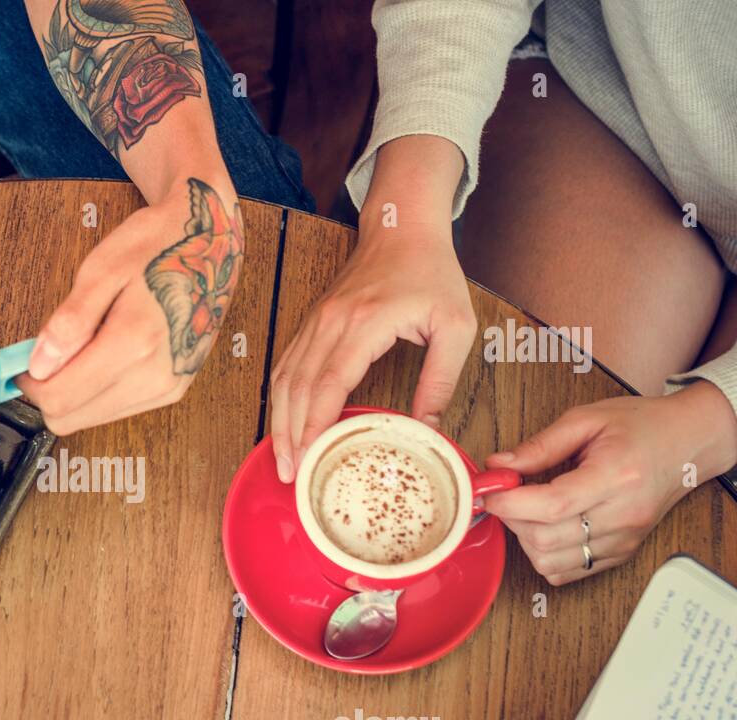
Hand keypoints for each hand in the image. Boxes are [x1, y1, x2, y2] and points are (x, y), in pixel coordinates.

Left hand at [15, 176, 243, 434]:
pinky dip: (99, 389)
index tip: (23, 362)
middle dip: (50, 391)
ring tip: (86, 346)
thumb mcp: (102, 269)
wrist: (210, 245)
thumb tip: (39, 364)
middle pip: (72, 418)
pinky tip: (107, 354)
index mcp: (133, 344)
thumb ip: (69, 321)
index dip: (30, 384)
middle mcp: (154, 377)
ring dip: (75, 391)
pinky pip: (116, 409)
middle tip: (51, 352)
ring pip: (91, 418)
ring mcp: (167, 388)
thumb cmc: (156, 248)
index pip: (60, 397)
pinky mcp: (173, 391)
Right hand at [269, 220, 476, 481]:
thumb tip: (428, 429)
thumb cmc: (431, 272)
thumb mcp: (456, 326)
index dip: (315, 425)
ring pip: (285, 379)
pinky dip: (281, 400)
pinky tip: (283, 424)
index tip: (309, 458)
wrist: (402, 226)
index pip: (329, 382)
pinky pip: (287, 366)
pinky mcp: (312, 323)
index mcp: (363, 323)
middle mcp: (330, 323)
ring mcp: (315, 322)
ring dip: (280, 422)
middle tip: (290, 475)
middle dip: (290, 435)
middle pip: (298, 388)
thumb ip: (442, 379)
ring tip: (281, 459)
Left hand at [481, 384, 736, 585]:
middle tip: (506, 496)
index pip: (552, 505)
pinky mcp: (621, 554)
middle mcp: (623, 514)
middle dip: (512, 519)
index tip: (489, 493)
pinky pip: (568, 572)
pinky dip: (545, 556)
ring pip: (551, 562)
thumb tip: (498, 466)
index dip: (510, 504)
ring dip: (525, 540)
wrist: (688, 443)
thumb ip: (540, 446)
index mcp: (616, 476)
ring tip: (528, 511)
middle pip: (545, 539)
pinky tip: (545, 528)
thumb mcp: (587, 420)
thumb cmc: (642, 426)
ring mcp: (624, 539)